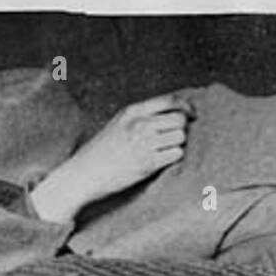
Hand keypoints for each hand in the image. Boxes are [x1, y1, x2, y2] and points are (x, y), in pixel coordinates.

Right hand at [31, 93, 194, 222]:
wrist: (83, 174)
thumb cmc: (101, 151)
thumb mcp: (118, 124)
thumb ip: (141, 116)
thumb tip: (172, 112)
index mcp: (132, 112)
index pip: (170, 101)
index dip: (186, 107)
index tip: (191, 115)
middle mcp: (140, 125)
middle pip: (179, 120)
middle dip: (181, 129)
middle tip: (173, 138)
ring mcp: (144, 144)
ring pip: (181, 137)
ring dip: (177, 145)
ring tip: (164, 151)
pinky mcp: (147, 163)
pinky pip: (176, 155)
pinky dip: (174, 158)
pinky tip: (162, 161)